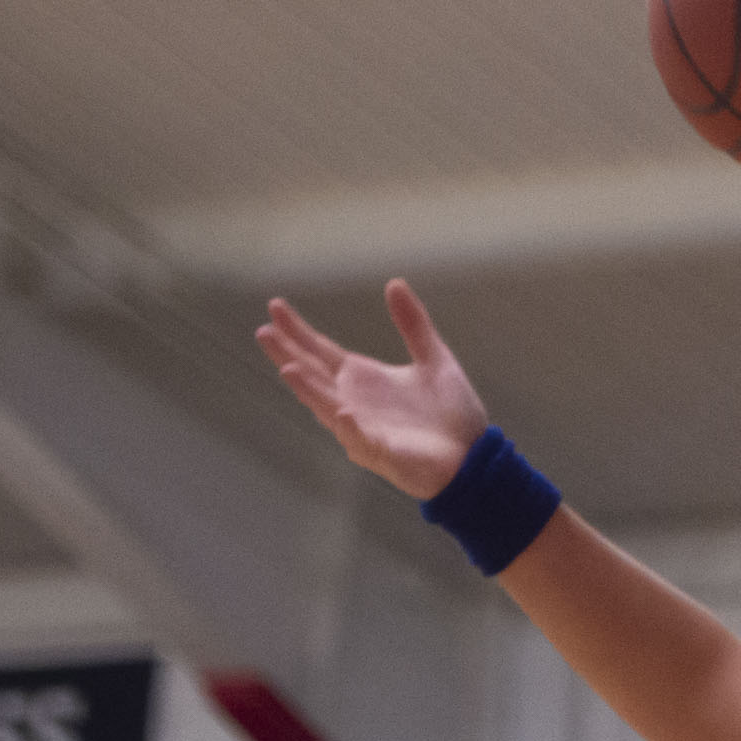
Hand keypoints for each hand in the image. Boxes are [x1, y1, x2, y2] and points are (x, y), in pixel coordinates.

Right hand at [257, 282, 487, 499]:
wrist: (476, 457)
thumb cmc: (452, 414)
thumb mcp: (435, 359)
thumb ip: (414, 324)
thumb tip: (394, 283)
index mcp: (363, 380)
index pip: (320, 351)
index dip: (297, 331)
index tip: (275, 306)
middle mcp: (354, 403)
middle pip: (313, 376)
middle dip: (288, 355)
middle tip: (264, 331)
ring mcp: (364, 430)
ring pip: (327, 409)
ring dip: (308, 390)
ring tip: (288, 368)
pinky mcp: (384, 454)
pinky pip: (362, 441)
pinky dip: (351, 428)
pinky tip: (341, 412)